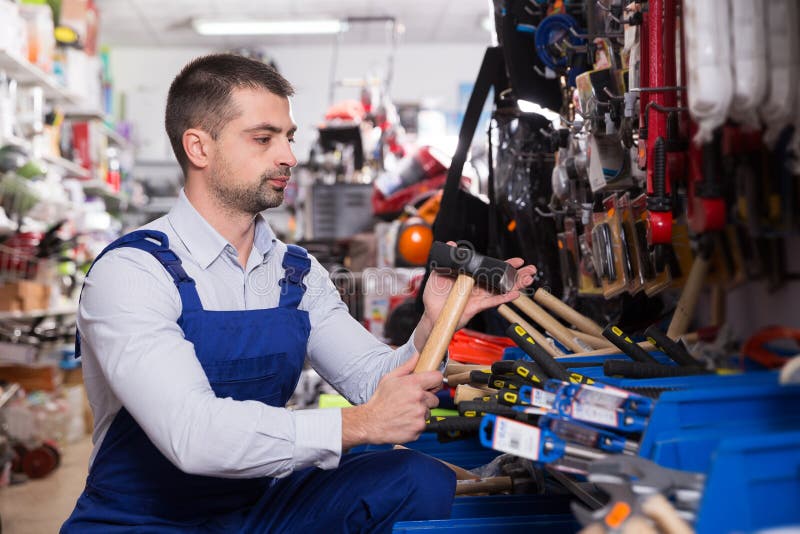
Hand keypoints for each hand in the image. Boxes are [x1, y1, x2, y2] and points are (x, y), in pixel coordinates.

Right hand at [341, 354, 440, 447]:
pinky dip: (416, 424)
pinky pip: (423, 424)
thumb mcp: (389, 378)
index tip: (431, 385)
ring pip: (429, 412)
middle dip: (426, 400)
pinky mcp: (419, 428)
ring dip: (421, 412)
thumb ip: (406, 367)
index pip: (438, 378)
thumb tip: (417, 356)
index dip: (435, 382)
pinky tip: (405, 421)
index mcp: (413, 384)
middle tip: (412, 402)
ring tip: (406, 412)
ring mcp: (420, 415)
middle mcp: (419, 399)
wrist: (371, 422)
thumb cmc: (379, 401)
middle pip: (435, 398)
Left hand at [415, 243, 536, 347]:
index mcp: (471, 278)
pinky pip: (492, 302)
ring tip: (529, 280)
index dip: (504, 265)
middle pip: (500, 279)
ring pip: (500, 290)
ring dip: (515, 285)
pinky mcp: (476, 307)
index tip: (517, 261)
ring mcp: (478, 297)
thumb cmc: (434, 297)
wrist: (430, 315)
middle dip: (516, 275)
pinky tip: (515, 294)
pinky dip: (503, 298)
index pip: (490, 269)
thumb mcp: (438, 274)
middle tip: (530, 270)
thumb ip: (446, 260)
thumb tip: (450, 244)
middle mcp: (477, 287)